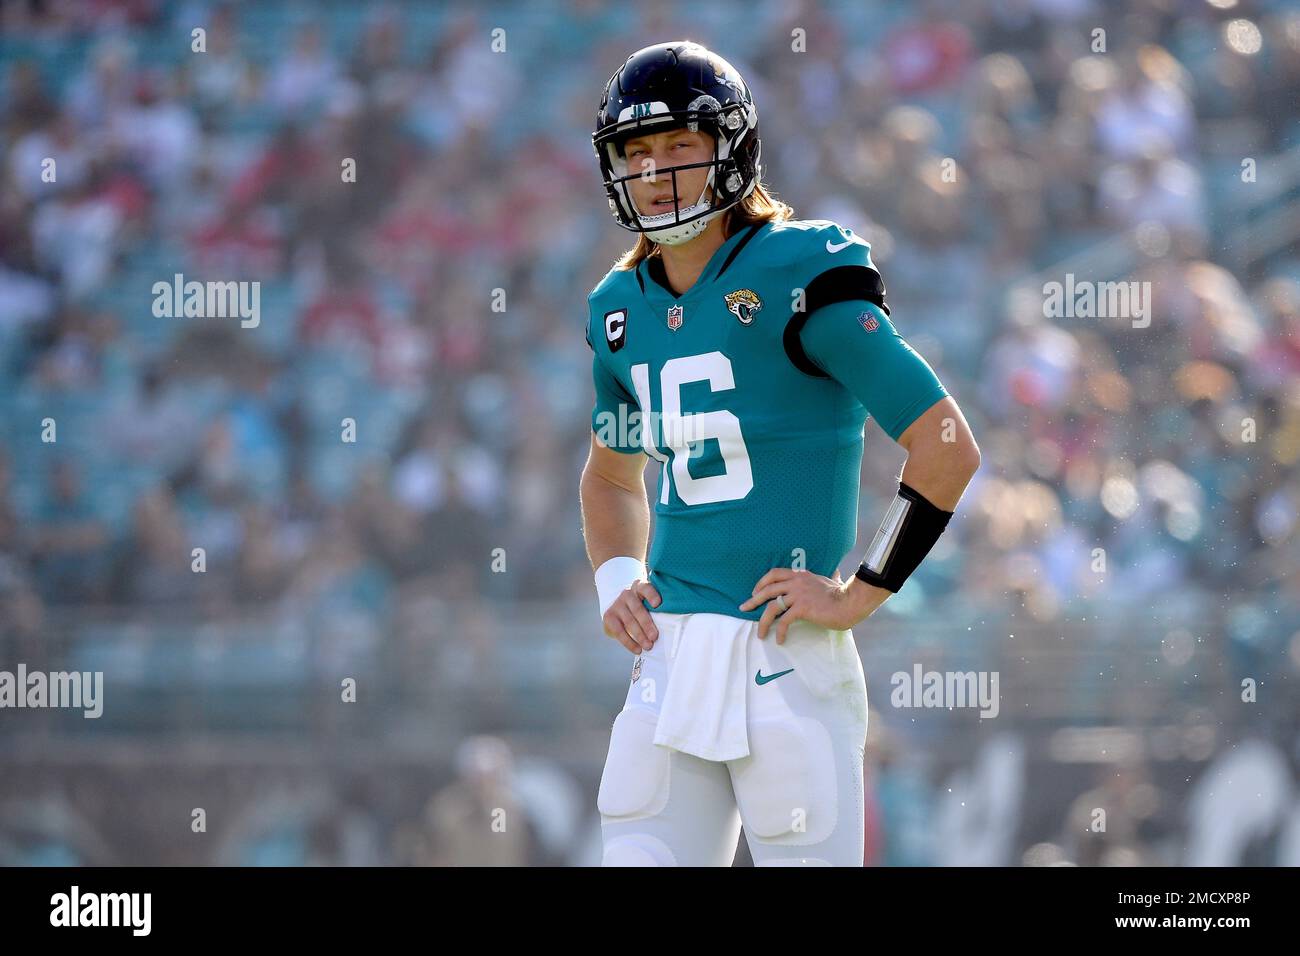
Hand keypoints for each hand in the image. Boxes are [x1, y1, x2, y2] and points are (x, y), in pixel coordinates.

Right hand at [603, 581, 661, 653]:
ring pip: (629, 622)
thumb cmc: (642, 607)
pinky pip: (619, 631)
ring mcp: (616, 604)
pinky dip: (629, 642)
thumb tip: (672, 628)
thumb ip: (656, 609)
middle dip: (647, 624)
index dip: (651, 595)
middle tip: (655, 637)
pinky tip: (637, 649)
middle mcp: (627, 594)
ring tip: (648, 646)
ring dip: (640, 636)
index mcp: (640, 587)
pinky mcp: (609, 616)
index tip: (658, 604)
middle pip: (637, 609)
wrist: (620, 608)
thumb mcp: (648, 602)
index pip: (645, 588)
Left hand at [738, 569, 886, 642]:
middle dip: (753, 600)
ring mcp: (798, 595)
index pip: (774, 573)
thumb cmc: (842, 594)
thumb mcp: (833, 581)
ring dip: (762, 621)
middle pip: (767, 589)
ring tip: (760, 633)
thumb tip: (836, 572)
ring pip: (771, 607)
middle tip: (744, 608)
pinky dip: (779, 631)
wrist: (850, 602)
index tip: (755, 592)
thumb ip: (830, 576)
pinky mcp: (802, 608)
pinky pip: (784, 621)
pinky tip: (780, 640)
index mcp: (800, 575)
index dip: (761, 582)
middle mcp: (796, 582)